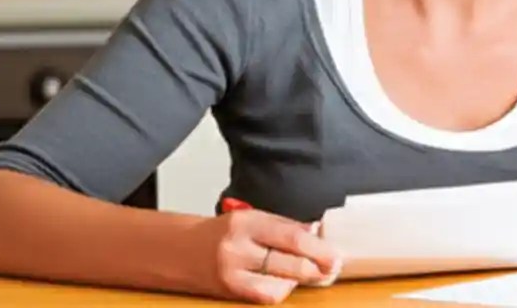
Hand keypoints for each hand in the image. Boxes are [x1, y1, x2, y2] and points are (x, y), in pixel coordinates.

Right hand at [189, 208, 342, 304]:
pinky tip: (284, 282)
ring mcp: (232, 272)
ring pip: (281, 283)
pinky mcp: (230, 291)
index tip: (336, 254)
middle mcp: (238, 247)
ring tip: (308, 272)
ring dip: (300, 279)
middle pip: (289, 262)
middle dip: (317, 267)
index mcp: (247, 221)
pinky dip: (282, 290)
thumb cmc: (222, 232)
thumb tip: (318, 233)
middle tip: (332, 267)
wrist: (180, 250)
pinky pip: (266, 296)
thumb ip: (284, 226)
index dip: (319, 248)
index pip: (292, 236)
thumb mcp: (252, 219)